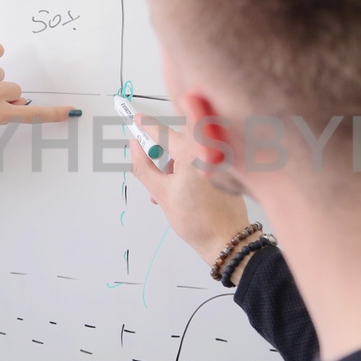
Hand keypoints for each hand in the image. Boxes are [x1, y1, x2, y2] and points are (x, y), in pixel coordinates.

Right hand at [129, 116, 250, 267]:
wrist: (225, 240)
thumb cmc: (200, 222)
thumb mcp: (161, 193)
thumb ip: (144, 167)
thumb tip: (135, 148)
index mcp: (193, 153)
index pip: (163, 132)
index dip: (146, 126)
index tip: (136, 119)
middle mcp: (210, 152)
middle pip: (176, 144)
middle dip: (161, 158)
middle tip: (152, 172)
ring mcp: (219, 160)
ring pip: (187, 155)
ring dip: (173, 169)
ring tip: (167, 194)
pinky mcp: (224, 170)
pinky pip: (200, 162)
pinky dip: (187, 172)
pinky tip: (181, 193)